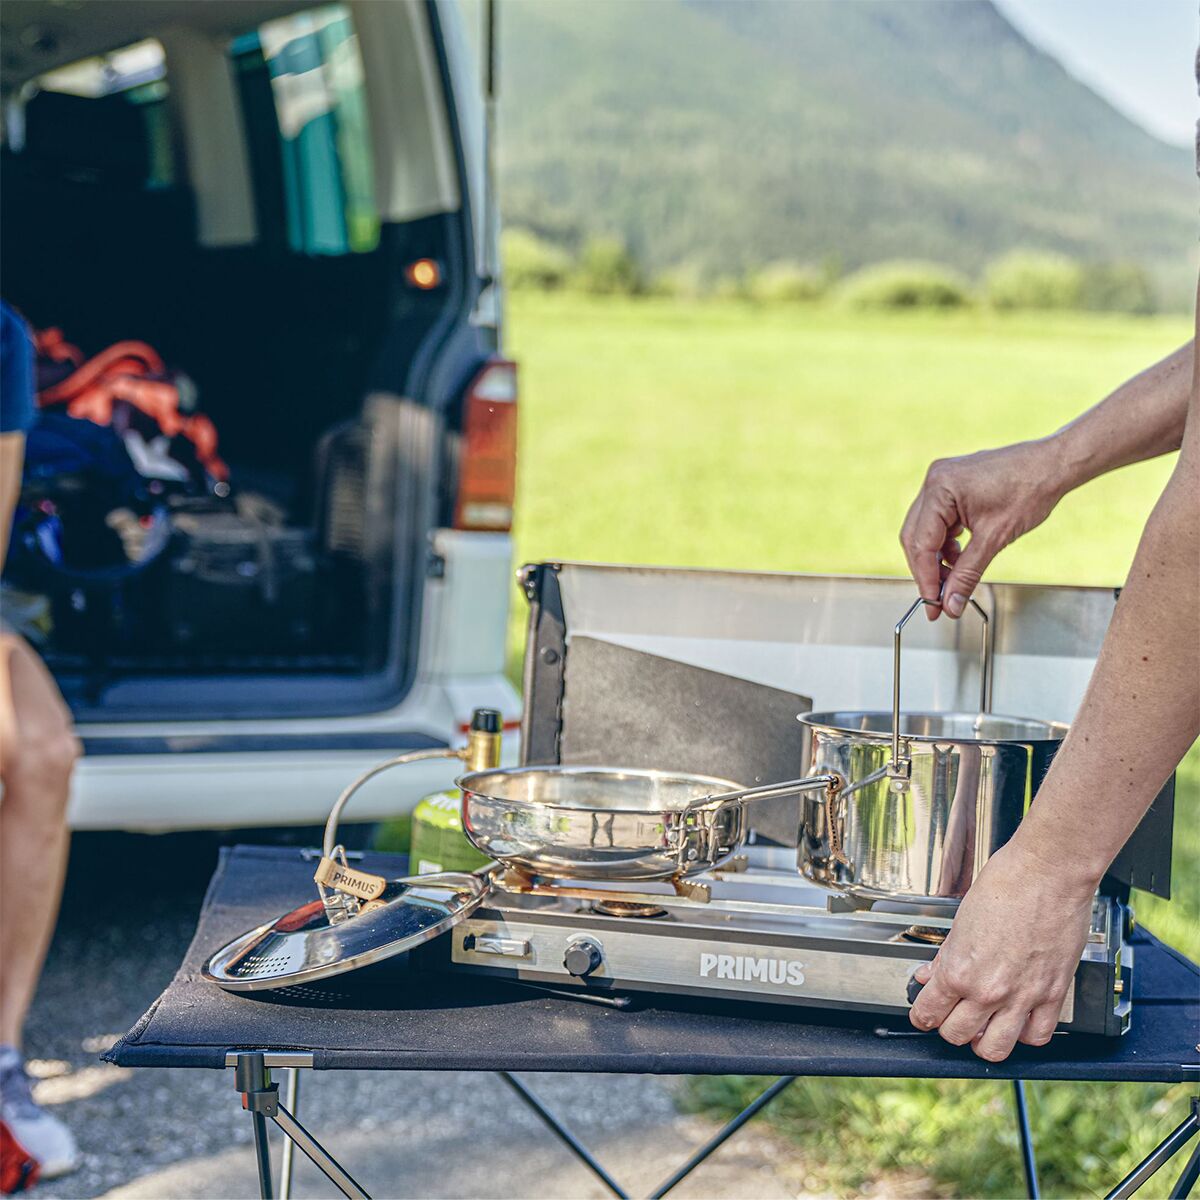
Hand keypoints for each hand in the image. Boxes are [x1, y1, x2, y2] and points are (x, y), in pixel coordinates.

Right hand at [899, 441, 1064, 619]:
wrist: (1053, 465)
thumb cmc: (1031, 488)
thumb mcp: (996, 538)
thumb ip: (967, 574)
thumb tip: (951, 603)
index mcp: (940, 488)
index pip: (921, 544)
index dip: (926, 579)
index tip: (934, 605)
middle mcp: (934, 481)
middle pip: (916, 538)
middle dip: (927, 571)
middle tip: (939, 599)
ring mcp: (941, 482)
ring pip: (925, 531)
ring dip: (937, 558)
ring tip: (954, 579)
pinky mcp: (951, 486)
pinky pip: (938, 521)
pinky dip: (945, 543)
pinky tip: (960, 557)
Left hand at [908, 839, 1095, 1061]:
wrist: (1048, 875)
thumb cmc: (1005, 885)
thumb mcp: (961, 921)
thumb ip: (945, 955)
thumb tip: (930, 974)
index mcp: (959, 970)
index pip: (929, 1013)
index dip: (922, 1016)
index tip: (923, 1014)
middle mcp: (989, 991)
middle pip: (957, 1036)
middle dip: (948, 1028)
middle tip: (950, 1016)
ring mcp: (1022, 997)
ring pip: (994, 1049)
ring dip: (982, 1041)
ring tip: (981, 1026)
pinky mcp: (1052, 995)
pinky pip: (1037, 1036)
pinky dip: (1024, 1036)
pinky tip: (1017, 1022)